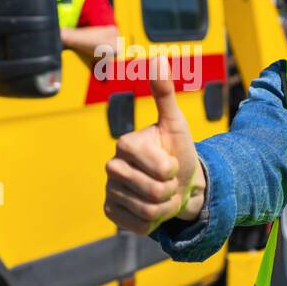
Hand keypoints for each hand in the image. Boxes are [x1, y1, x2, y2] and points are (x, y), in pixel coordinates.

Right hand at [104, 55, 204, 234]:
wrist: (177, 183)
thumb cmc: (176, 151)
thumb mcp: (176, 123)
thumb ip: (165, 93)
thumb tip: (157, 59)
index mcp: (125, 143)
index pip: (159, 169)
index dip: (174, 170)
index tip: (172, 163)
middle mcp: (111, 166)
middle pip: (153, 193)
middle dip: (171, 191)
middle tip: (169, 182)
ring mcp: (109, 190)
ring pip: (148, 212)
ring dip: (165, 209)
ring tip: (164, 196)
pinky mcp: (110, 212)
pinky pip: (137, 226)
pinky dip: (152, 223)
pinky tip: (151, 210)